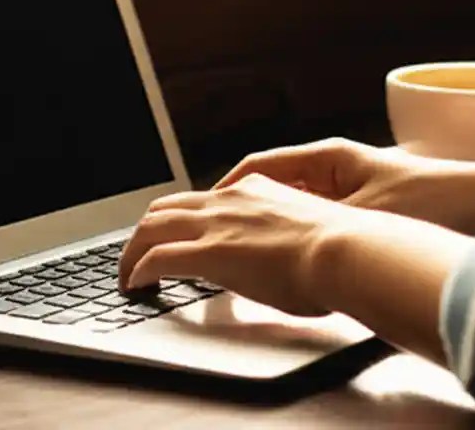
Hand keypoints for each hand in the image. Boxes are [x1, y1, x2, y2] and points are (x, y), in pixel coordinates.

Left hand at [117, 173, 360, 315]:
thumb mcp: (305, 230)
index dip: (180, 218)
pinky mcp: (210, 252)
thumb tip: (281, 254)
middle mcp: (229, 200)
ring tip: (127, 272)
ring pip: (152, 227)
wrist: (347, 252)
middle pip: (166, 207)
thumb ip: (283, 235)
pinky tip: (135, 284)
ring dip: (133, 251)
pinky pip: (158, 258)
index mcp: (254, 190)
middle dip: (146, 230)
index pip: (202, 199)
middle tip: (138, 253)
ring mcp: (217, 224)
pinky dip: (138, 270)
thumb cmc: (342, 250)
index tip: (174, 234)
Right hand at [215, 138, 474, 231]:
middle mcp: (337, 165)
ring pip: (295, 202)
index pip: (258, 166)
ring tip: (249, 247)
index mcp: (328, 157)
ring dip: (271, 222)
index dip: (226, 188)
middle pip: (272, 183)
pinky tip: (296, 257)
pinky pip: (318, 218)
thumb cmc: (434, 200)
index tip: (205, 208)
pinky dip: (300, 233)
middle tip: (215, 231)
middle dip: (242, 206)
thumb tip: (276, 241)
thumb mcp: (363, 216)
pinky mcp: (370, 207)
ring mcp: (353, 185)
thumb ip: (316, 226)